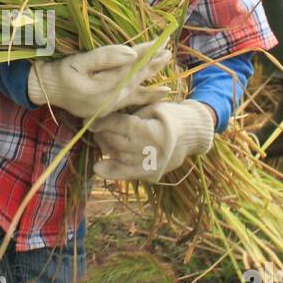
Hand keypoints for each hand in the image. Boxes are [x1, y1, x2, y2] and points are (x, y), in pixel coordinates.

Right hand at [27, 42, 170, 119]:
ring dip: (152, 78)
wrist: (45, 90)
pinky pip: (132, 101)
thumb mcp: (79, 61)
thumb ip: (105, 58)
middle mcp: (108, 101)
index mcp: (101, 88)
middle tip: (168, 51)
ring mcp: (109, 107)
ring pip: (136, 90)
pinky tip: (161, 92)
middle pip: (135, 79)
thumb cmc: (59, 72)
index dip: (144, 53)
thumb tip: (132, 53)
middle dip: (152, 64)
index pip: (129, 66)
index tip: (159, 41)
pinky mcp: (108, 109)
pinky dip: (147, 95)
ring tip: (168, 67)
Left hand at [89, 99, 214, 182]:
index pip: (121, 126)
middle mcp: (152, 150)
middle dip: (102, 135)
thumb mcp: (153, 108)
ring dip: (106, 149)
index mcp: (153, 130)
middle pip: (117, 143)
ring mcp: (153, 165)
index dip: (102, 123)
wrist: (195, 133)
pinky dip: (113, 171)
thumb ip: (131, 114)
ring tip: (100, 139)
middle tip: (94, 128)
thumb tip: (103, 116)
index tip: (88, 120)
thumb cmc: (170, 115)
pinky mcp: (153, 174)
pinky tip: (99, 168)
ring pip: (120, 158)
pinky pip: (128, 173)